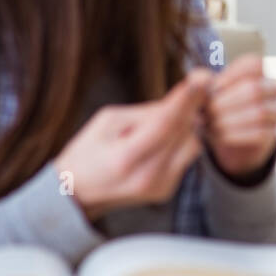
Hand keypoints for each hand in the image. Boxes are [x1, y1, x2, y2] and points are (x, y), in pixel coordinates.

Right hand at [55, 69, 211, 219]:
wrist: (76, 194)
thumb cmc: (86, 152)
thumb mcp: (107, 122)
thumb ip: (144, 113)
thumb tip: (178, 101)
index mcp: (126, 158)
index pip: (164, 124)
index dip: (184, 100)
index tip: (199, 80)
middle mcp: (147, 176)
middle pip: (184, 135)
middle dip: (192, 109)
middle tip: (196, 87)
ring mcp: (159, 187)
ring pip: (192, 146)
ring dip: (188, 126)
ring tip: (176, 112)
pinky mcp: (166, 191)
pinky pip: (185, 157)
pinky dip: (181, 141)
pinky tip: (168, 133)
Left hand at [202, 54, 275, 180]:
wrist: (228, 136)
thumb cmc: (218, 106)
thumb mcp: (210, 91)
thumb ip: (202, 81)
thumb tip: (200, 78)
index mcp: (259, 72)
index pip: (254, 64)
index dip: (231, 76)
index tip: (212, 88)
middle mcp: (272, 89)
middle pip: (255, 90)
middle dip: (226, 101)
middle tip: (207, 110)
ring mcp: (275, 112)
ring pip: (259, 113)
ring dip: (230, 120)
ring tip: (211, 124)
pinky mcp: (271, 134)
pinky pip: (259, 134)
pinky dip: (235, 135)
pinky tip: (220, 135)